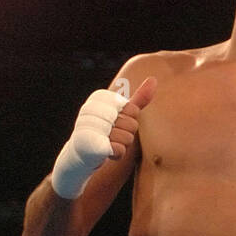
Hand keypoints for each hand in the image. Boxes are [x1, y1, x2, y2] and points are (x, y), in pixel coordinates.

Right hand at [50, 77, 156, 198]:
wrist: (82, 156)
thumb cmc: (105, 133)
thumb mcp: (122, 114)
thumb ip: (138, 99)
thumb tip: (153, 79)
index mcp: (100, 98)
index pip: (133, 110)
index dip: (130, 121)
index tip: (115, 123)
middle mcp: (91, 110)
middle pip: (132, 124)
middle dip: (127, 134)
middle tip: (110, 136)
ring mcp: (89, 127)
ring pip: (127, 138)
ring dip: (121, 146)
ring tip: (107, 144)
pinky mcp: (90, 145)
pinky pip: (119, 150)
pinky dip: (117, 155)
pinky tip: (106, 153)